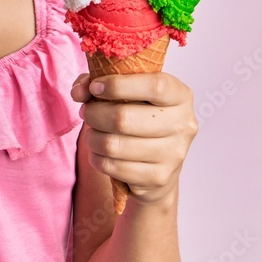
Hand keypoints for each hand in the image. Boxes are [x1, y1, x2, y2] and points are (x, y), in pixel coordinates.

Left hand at [71, 71, 197, 207]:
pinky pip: (113, 167)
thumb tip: (79, 92)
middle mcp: (182, 125)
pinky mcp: (158, 178)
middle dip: (94, 115)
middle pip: (124, 118)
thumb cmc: (140, 118)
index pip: (154, 86)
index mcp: (180, 96)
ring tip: (92, 134)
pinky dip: (97, 159)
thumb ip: (97, 84)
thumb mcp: (126, 93)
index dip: (118, 85)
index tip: (95, 87)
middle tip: (86, 113)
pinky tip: (100, 153)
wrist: (158, 164)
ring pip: (113, 145)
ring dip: (92, 138)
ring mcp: (173, 154)